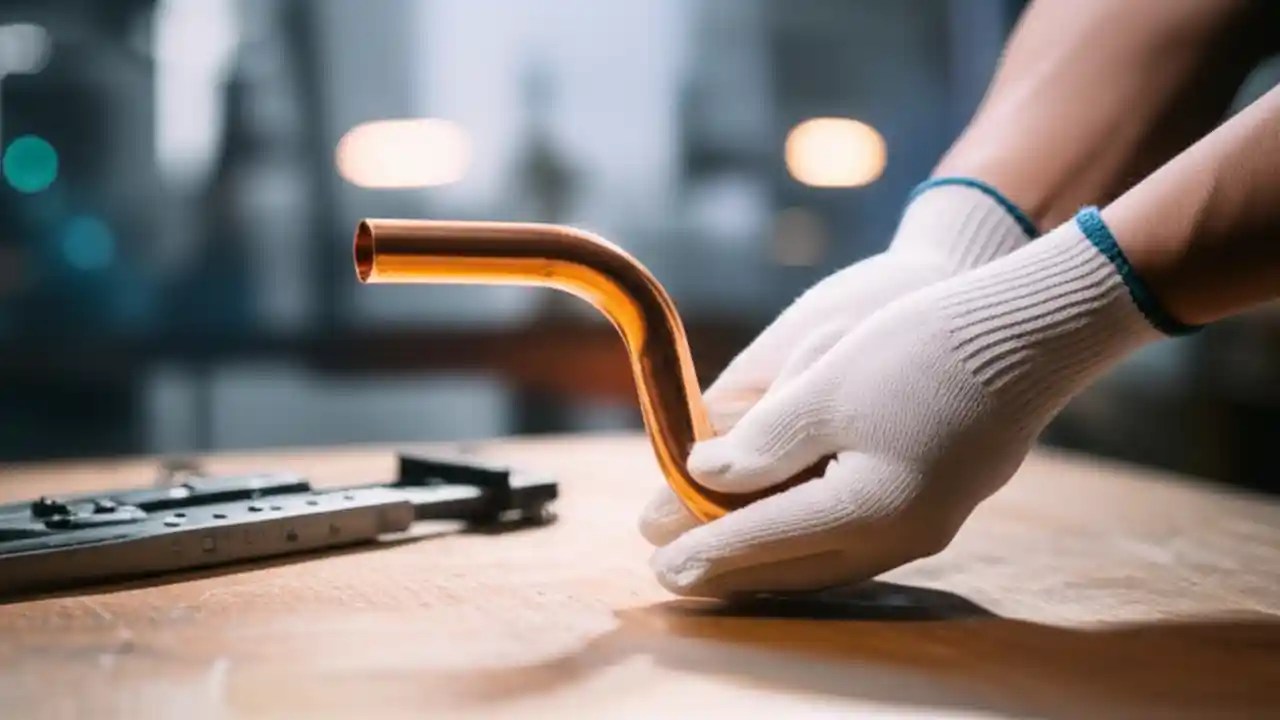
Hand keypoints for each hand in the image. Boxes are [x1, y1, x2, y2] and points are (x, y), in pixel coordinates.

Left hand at [640, 179, 1032, 545]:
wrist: (1029, 332)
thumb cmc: (924, 348)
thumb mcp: (827, 386)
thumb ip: (762, 444)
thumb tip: (703, 478)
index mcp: (869, 507)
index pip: (765, 539)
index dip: (706, 551)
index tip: (658, 565)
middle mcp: (900, 535)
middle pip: (795, 567)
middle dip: (730, 572)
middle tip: (673, 576)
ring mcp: (927, 527)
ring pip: (827, 564)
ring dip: (769, 566)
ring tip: (718, 567)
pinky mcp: (940, 508)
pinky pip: (857, 547)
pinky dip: (809, 548)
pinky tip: (786, 538)